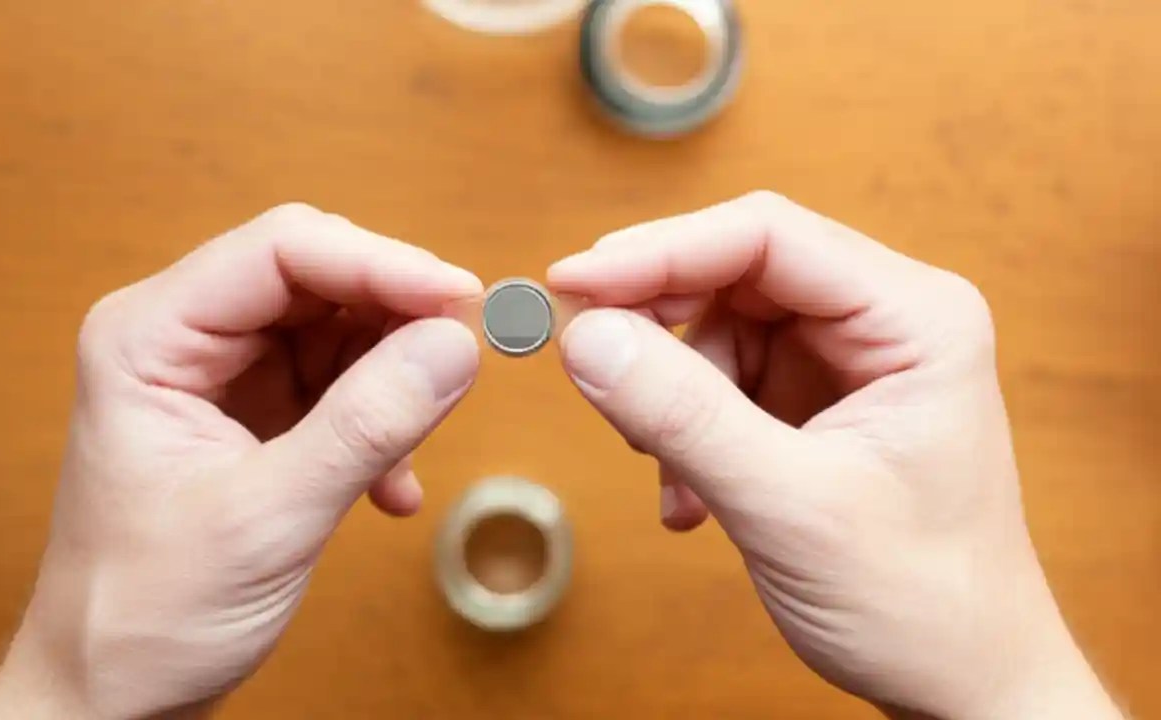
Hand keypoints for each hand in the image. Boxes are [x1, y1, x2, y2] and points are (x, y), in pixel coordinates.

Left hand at [0, 204, 482, 718]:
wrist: (115, 694)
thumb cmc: (144, 614)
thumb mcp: (266, 519)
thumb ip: (365, 426)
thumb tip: (454, 345)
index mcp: (148, 337)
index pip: (280, 251)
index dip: (380, 263)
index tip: (461, 297)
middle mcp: (183, 340)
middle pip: (315, 277)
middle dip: (395, 312)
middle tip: (463, 353)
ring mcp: (222, 378)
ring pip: (338, 328)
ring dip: (393, 376)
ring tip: (414, 441)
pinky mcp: (257, 417)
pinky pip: (342, 386)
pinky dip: (381, 426)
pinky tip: (391, 488)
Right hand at [548, 192, 1121, 719]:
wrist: (959, 681)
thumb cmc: (921, 599)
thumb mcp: (789, 505)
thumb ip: (682, 415)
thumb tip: (586, 336)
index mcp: (916, 318)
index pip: (767, 237)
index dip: (659, 250)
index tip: (573, 281)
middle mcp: (884, 321)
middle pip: (735, 272)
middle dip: (657, 323)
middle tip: (587, 360)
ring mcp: (846, 362)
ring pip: (716, 330)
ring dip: (669, 397)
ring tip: (671, 475)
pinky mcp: (813, 402)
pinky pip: (719, 382)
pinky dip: (685, 433)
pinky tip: (691, 499)